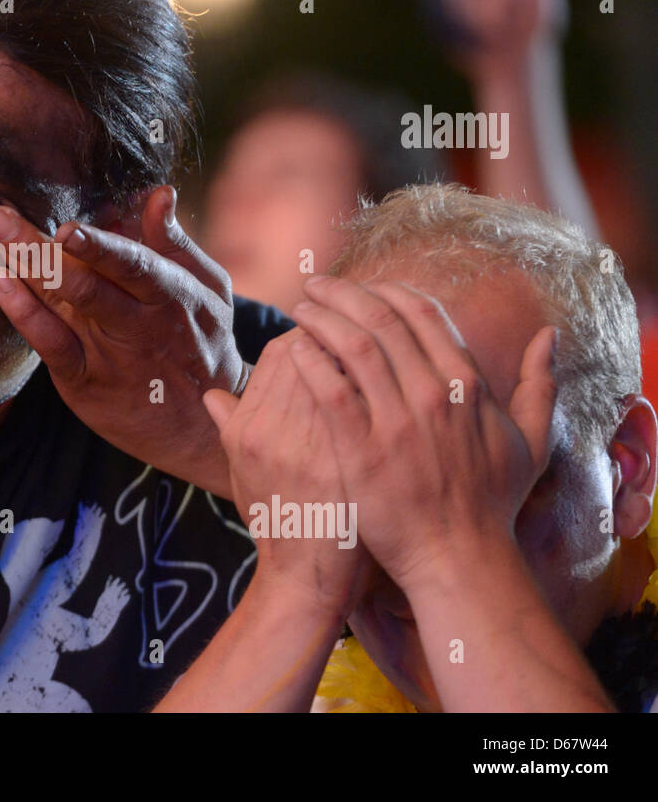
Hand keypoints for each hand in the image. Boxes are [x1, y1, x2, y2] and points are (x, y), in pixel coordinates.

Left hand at [0, 186, 243, 493]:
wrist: (200, 425)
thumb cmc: (202, 341)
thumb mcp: (207, 289)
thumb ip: (174, 242)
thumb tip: (158, 193)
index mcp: (172, 294)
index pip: (132, 265)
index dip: (99, 248)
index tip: (66, 226)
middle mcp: (138, 325)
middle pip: (82, 281)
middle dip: (33, 242)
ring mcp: (107, 354)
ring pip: (60, 306)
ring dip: (19, 265)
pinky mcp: (82, 380)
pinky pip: (48, 343)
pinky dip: (21, 312)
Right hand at [204, 329, 372, 617]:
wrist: (309, 580)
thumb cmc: (277, 520)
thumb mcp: (241, 474)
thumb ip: (231, 427)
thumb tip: (212, 395)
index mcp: (249, 427)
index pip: (285, 351)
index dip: (316, 338)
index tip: (337, 341)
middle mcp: (276, 431)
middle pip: (320, 353)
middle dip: (348, 340)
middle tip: (372, 344)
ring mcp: (314, 447)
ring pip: (349, 373)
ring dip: (374, 361)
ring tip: (391, 365)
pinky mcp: (352, 465)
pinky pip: (374, 407)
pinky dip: (390, 392)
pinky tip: (404, 395)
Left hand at [288, 275, 557, 589]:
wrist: (460, 559)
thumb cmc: (493, 504)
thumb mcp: (531, 442)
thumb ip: (539, 386)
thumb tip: (549, 336)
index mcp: (468, 384)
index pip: (422, 313)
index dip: (385, 291)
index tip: (359, 286)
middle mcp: (435, 394)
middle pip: (382, 320)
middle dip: (343, 293)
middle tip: (315, 284)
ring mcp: (399, 422)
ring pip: (353, 346)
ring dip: (321, 317)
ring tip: (299, 308)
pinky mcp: (364, 451)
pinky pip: (331, 391)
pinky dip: (310, 362)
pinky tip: (293, 348)